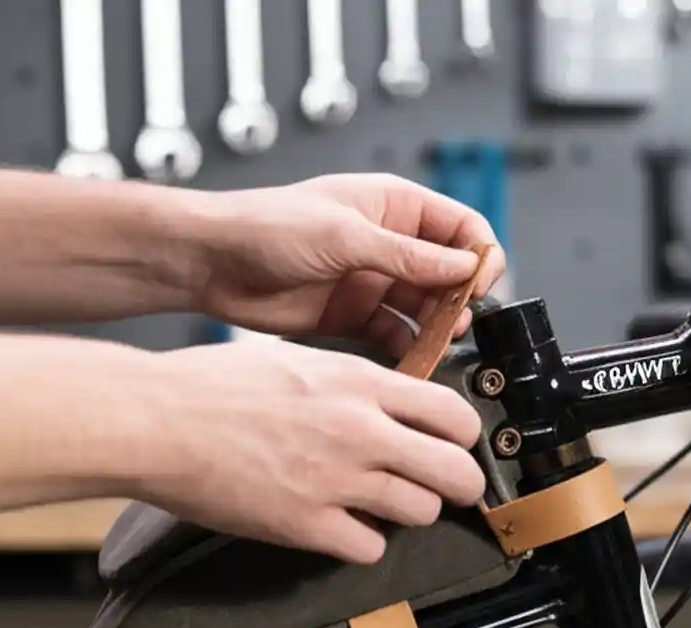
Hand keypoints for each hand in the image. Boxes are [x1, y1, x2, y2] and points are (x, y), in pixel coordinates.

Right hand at [134, 337, 484, 563]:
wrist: (159, 420)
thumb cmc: (215, 384)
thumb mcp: (300, 361)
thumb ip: (355, 384)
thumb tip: (391, 400)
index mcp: (361, 383)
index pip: (455, 414)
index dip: (463, 435)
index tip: (454, 443)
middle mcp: (361, 431)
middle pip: (456, 471)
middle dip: (459, 482)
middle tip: (443, 485)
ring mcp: (337, 480)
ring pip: (421, 511)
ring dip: (408, 511)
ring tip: (381, 502)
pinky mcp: (306, 525)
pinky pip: (370, 548)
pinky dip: (362, 542)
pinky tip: (341, 525)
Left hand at [179, 173, 505, 356]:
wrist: (212, 263)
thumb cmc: (266, 227)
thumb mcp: (345, 236)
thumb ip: (407, 256)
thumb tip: (462, 267)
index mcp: (394, 206)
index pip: (462, 227)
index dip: (479, 255)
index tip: (478, 285)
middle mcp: (391, 243)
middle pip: (451, 272)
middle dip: (460, 298)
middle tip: (455, 320)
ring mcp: (374, 281)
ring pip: (428, 308)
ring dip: (438, 326)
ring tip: (436, 342)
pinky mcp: (356, 316)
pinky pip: (398, 334)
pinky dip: (410, 348)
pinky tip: (411, 359)